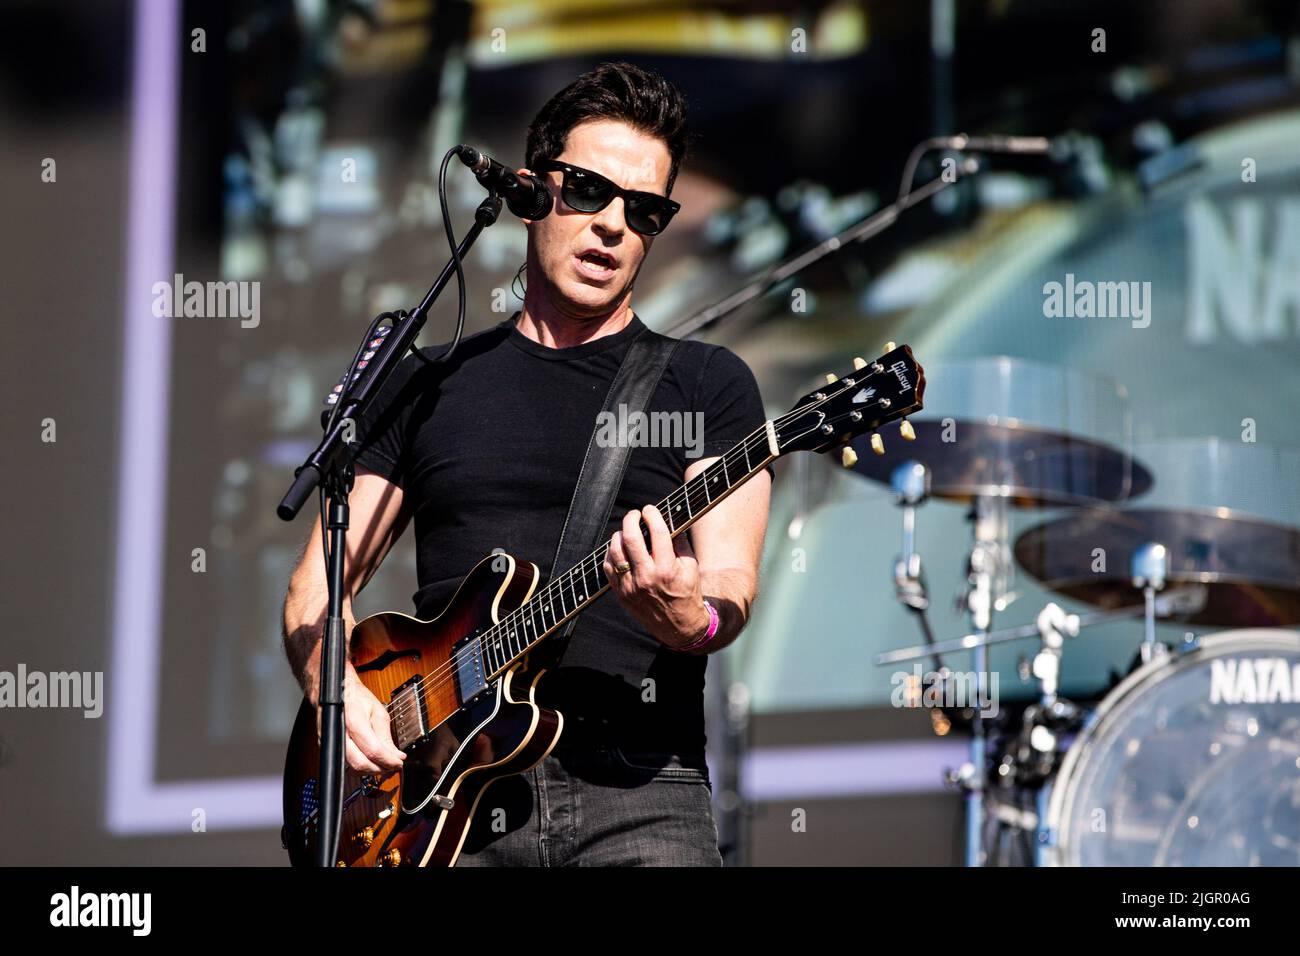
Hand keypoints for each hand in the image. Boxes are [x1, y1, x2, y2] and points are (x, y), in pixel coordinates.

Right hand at [314, 671, 406, 773]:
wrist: (336, 691)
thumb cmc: (356, 697)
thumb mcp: (377, 711)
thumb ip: (385, 735)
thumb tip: (395, 754)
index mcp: (353, 720)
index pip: (373, 750)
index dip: (388, 760)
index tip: (399, 762)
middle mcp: (340, 733)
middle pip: (361, 763)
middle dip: (380, 768)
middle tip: (393, 765)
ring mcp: (333, 742)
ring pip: (353, 767)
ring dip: (372, 769)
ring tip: (385, 763)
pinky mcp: (331, 747)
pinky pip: (347, 763)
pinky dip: (362, 765)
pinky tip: (372, 760)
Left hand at [603, 505, 710, 648]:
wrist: (678, 626)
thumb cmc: (687, 592)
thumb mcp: (691, 566)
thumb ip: (679, 542)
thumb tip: (667, 519)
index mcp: (666, 569)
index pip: (657, 532)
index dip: (652, 515)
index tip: (650, 509)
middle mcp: (646, 577)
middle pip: (631, 538)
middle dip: (631, 519)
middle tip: (635, 515)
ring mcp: (630, 587)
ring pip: (615, 551)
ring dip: (620, 535)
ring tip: (627, 531)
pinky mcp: (621, 593)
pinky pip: (609, 566)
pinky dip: (612, 553)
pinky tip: (620, 549)